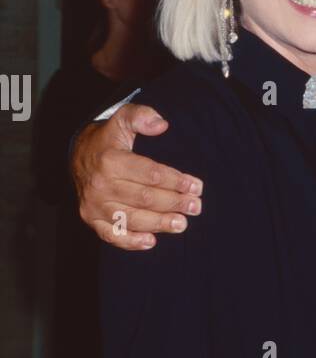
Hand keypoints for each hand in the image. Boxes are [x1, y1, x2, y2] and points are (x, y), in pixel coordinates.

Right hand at [72, 104, 202, 249]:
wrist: (77, 155)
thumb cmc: (108, 140)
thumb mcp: (122, 119)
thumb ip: (141, 116)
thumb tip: (162, 124)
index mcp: (110, 160)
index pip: (150, 174)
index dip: (176, 181)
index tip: (196, 186)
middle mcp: (100, 185)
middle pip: (144, 198)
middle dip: (174, 203)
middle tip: (196, 206)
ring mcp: (94, 205)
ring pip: (132, 219)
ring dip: (159, 223)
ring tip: (182, 223)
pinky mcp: (91, 219)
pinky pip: (112, 235)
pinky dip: (132, 241)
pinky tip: (152, 240)